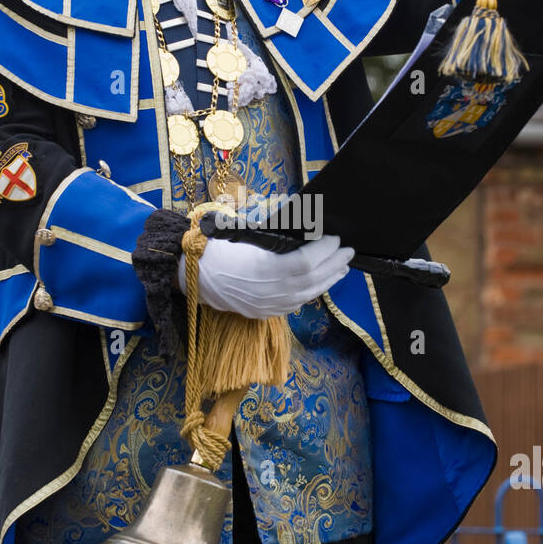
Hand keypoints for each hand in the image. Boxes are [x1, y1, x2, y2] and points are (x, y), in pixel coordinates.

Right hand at [176, 234, 354, 318]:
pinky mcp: (264, 312)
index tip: (334, 238)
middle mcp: (269, 291)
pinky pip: (295, 304)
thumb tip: (308, 231)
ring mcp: (267, 305)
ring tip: (341, 268)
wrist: (194, 275)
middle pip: (312, 280)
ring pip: (307, 295)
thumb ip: (279, 237)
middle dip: (334, 265)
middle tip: (348, 252)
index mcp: (264, 269)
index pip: (306, 262)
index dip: (324, 250)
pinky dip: (312, 292)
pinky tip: (321, 283)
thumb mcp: (249, 237)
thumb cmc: (220, 249)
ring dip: (328, 280)